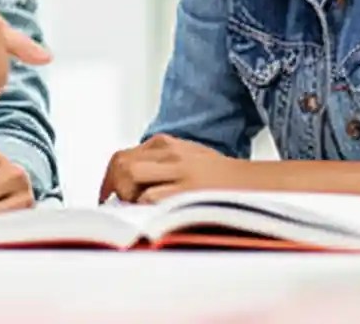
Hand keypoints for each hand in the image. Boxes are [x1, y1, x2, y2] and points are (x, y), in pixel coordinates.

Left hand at [99, 135, 249, 203]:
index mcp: (167, 145)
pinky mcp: (187, 189)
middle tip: (119, 205)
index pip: (122, 156)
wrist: (253, 184)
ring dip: (128, 195)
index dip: (109, 178)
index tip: (106, 194)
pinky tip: (155, 214)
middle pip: (121, 163)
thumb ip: (159, 164)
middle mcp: (170, 153)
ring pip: (130, 175)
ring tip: (140, 208)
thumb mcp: (187, 158)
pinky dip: (145, 207)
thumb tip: (129, 181)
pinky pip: (151, 196)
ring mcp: (178, 170)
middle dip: (113, 186)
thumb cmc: (221, 176)